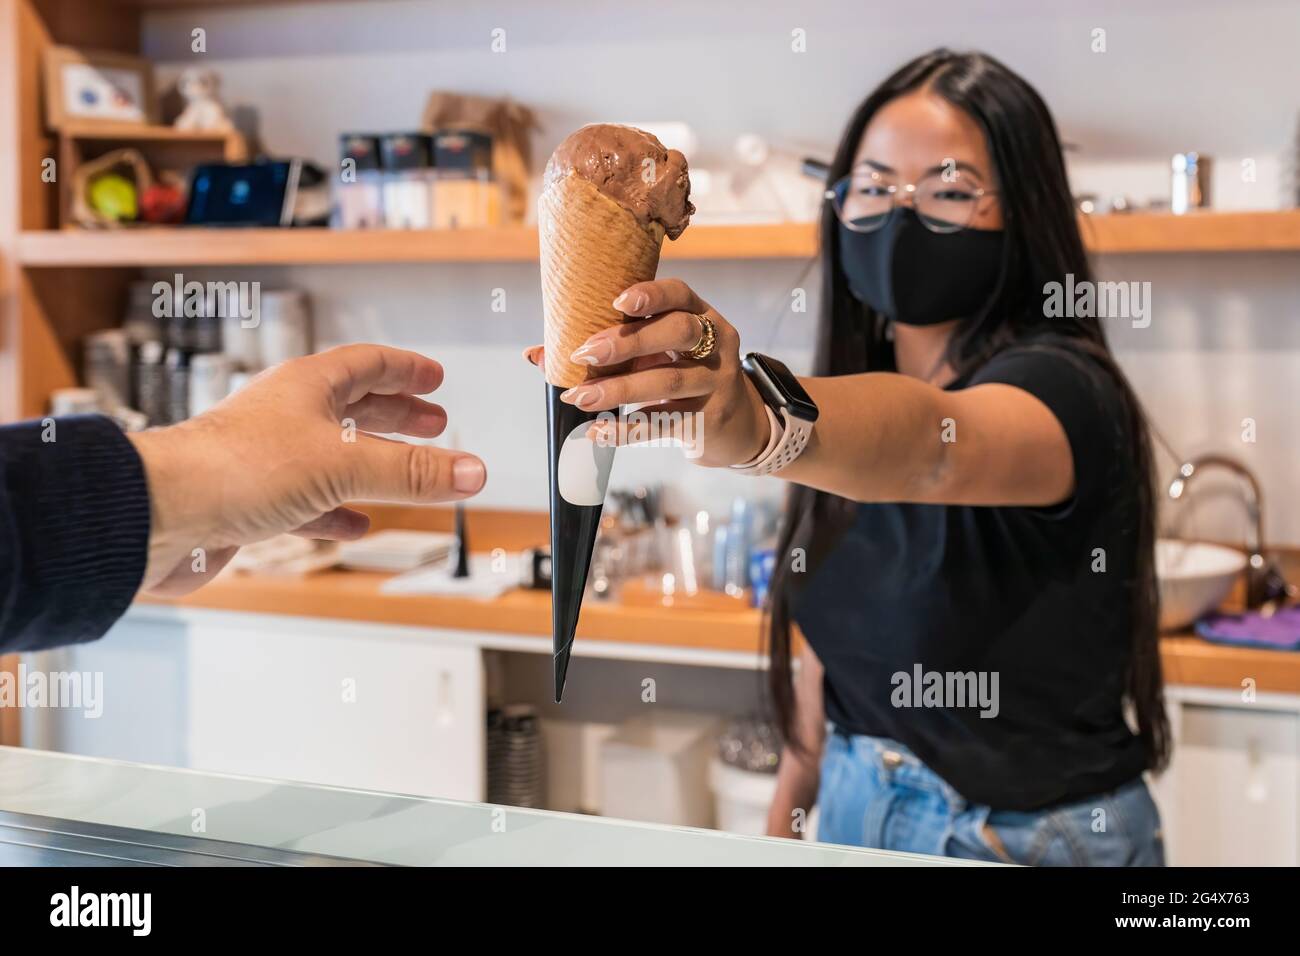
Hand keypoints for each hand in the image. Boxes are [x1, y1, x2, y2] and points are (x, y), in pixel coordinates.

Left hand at [128, 344, 486, 595]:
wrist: (159, 514)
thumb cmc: (234, 468)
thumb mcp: (344, 464)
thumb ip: (412, 472)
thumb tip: (472, 470)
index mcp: (306, 387)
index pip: (367, 364)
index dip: (406, 370)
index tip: (435, 377)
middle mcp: (285, 416)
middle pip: (352, 406)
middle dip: (395, 415)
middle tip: (431, 423)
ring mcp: (267, 460)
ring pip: (333, 456)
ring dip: (373, 465)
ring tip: (404, 475)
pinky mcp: (251, 502)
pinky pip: (308, 502)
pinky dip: (338, 511)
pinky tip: (354, 524)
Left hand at [523, 278, 769, 467]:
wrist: (733, 427)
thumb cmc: (681, 377)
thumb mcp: (655, 356)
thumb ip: (606, 351)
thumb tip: (535, 354)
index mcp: (701, 316)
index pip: (681, 294)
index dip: (651, 295)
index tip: (616, 301)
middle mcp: (715, 345)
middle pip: (678, 332)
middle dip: (629, 342)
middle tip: (584, 354)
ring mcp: (716, 383)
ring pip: (669, 380)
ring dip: (619, 389)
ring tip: (580, 398)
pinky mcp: (709, 420)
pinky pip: (665, 423)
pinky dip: (627, 429)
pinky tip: (598, 431)